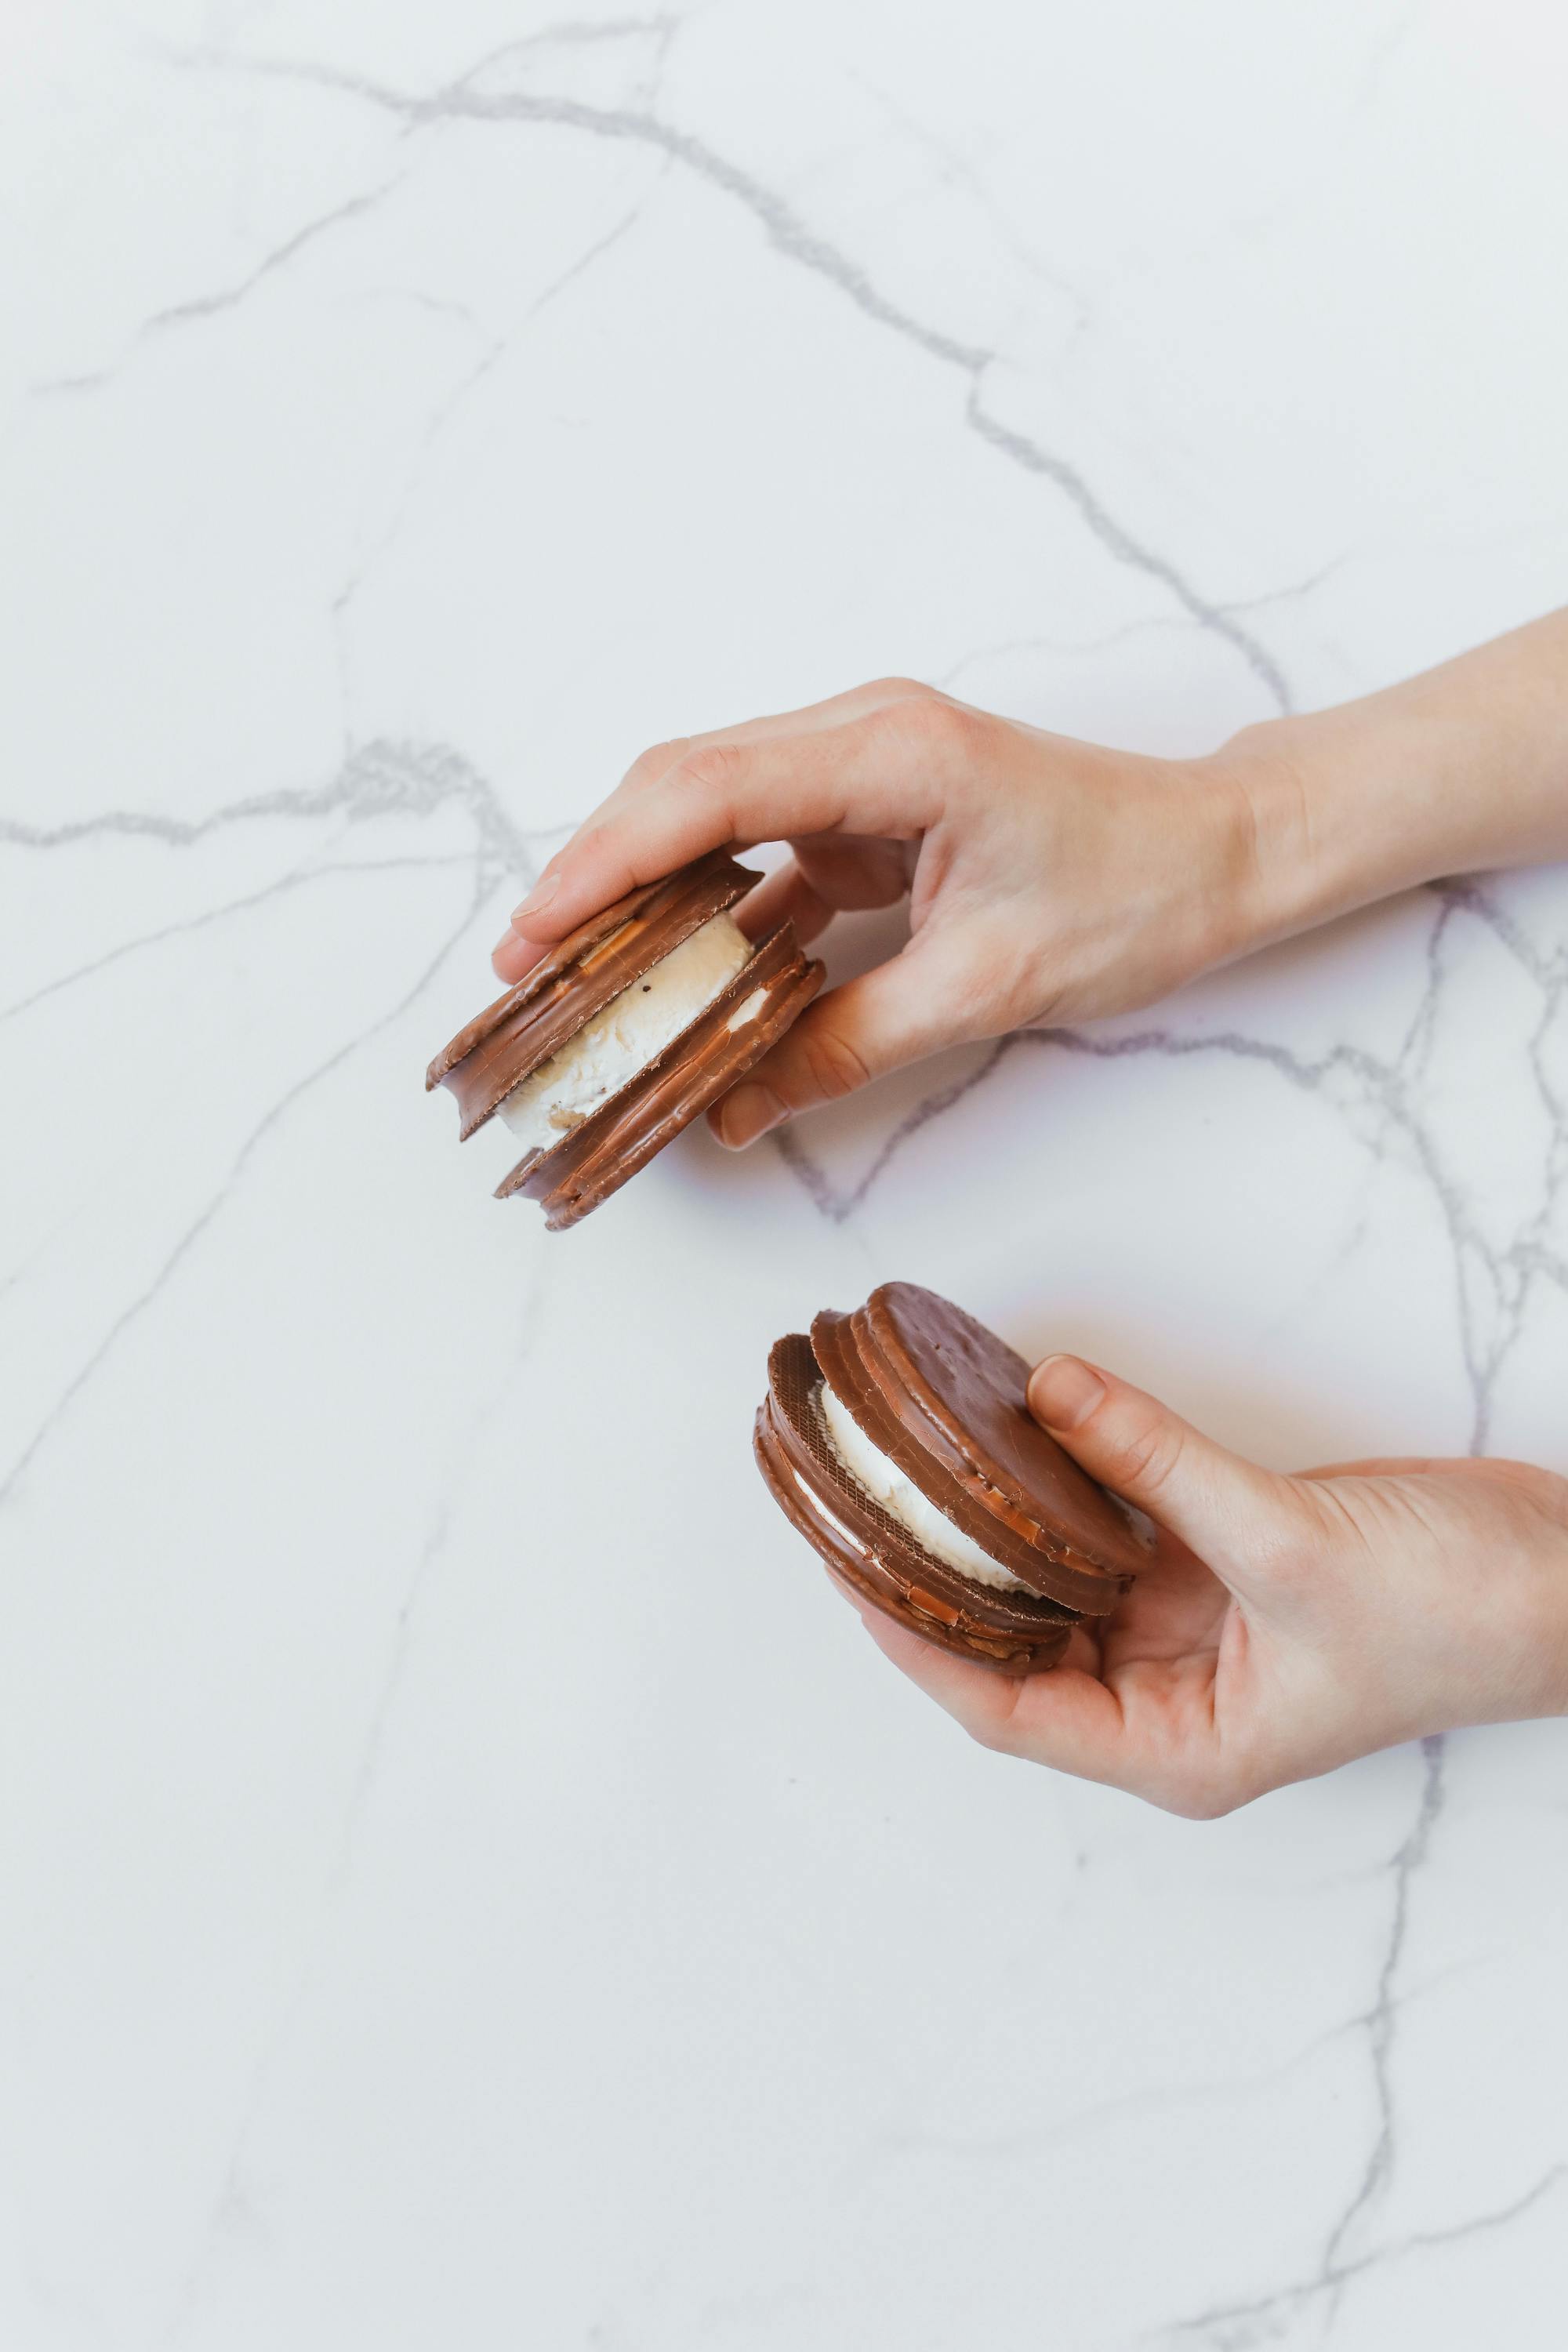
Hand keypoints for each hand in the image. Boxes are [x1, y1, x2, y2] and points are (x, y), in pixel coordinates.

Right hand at [491, 680, 1256, 1146]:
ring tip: (576, 975)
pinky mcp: (870, 818)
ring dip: (641, 891)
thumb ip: (846, 1044)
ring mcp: (860, 774)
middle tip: (525, 967)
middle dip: (594, 874)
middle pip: (682, 788)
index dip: (602, 864)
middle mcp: (859, 739)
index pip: (702, 792)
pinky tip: (673, 979)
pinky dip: (708, 913)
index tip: (536, 933)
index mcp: (887, 752)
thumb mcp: (985, 986)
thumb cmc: (1134, 891)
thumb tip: (735, 1107)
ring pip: (709, 817)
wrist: (1219, 853)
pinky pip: (759, 856)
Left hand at [861, 1354, 1567, 1815]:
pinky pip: (1114, 1521)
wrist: (1564, 1577)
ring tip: (911, 1454)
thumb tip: (1047, 1396)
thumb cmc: (1457, 1619)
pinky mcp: (1217, 1563)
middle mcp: (1169, 1698)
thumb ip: (1159, 1465)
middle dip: (937, 1572)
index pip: (1003, 1704)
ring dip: (996, 1519)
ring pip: (1058, 1575)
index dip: (915, 1639)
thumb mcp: (1289, 1542)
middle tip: (854, 1496)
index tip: (847, 1568)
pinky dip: (1069, 1476)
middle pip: (1015, 1639)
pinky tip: (1019, 1424)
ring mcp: (1191, 1629)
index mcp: (1177, 1747)